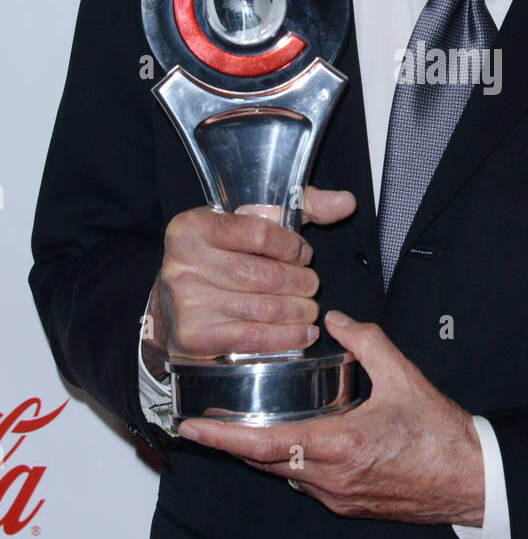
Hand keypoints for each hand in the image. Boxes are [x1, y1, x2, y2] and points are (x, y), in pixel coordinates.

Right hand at [141, 186, 355, 375]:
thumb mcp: (249, 223)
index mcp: (193, 226)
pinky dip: (287, 336)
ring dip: (299, 310)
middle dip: (300, 282)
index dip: (291, 246)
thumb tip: (345, 201)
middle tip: (311, 285)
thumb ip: (301, 207)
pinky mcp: (194, 335)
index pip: (258, 232)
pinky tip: (303, 333)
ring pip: (264, 307)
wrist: (171, 308)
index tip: (302, 254)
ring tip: (308, 308)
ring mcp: (186, 300)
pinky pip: (254, 336)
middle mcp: (183, 261)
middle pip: (265, 273)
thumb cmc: (219, 259)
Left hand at [177, 311, 485, 527]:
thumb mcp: (405, 378)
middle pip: (264, 464)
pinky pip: (307, 483)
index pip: (265, 446)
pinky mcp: (349, 505)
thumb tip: (337, 321)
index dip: (222, 439)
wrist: (472, 481)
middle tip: (203, 425)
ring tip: (242, 429)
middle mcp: (331, 479)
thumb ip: (367, 343)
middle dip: (232, 445)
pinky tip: (297, 440)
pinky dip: (292, 462)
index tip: (192, 429)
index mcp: (340, 447)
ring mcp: (338, 497)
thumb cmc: (442, 437)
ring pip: (284, 475)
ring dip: (263, 454)